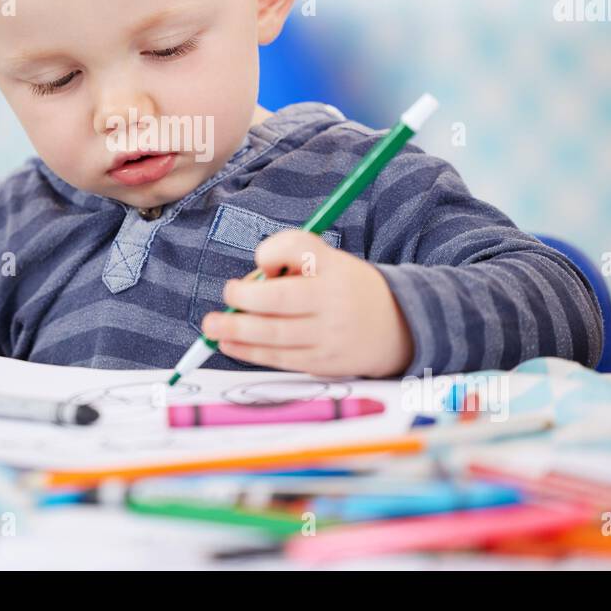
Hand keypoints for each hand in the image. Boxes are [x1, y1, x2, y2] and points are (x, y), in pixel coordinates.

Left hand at [201, 230, 413, 377]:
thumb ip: (292, 262)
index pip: (300, 247)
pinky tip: (229, 344)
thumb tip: (249, 282)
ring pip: (275, 334)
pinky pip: (280, 357)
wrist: (398, 327)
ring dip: (237, 330)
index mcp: (334, 266)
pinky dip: (249, 351)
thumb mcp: (330, 263)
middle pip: (281, 298)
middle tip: (227, 294)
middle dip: (244, 299)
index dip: (273, 252)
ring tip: (212, 327)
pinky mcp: (323, 362)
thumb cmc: (347, 288)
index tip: (261, 262)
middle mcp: (333, 299)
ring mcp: (329, 334)